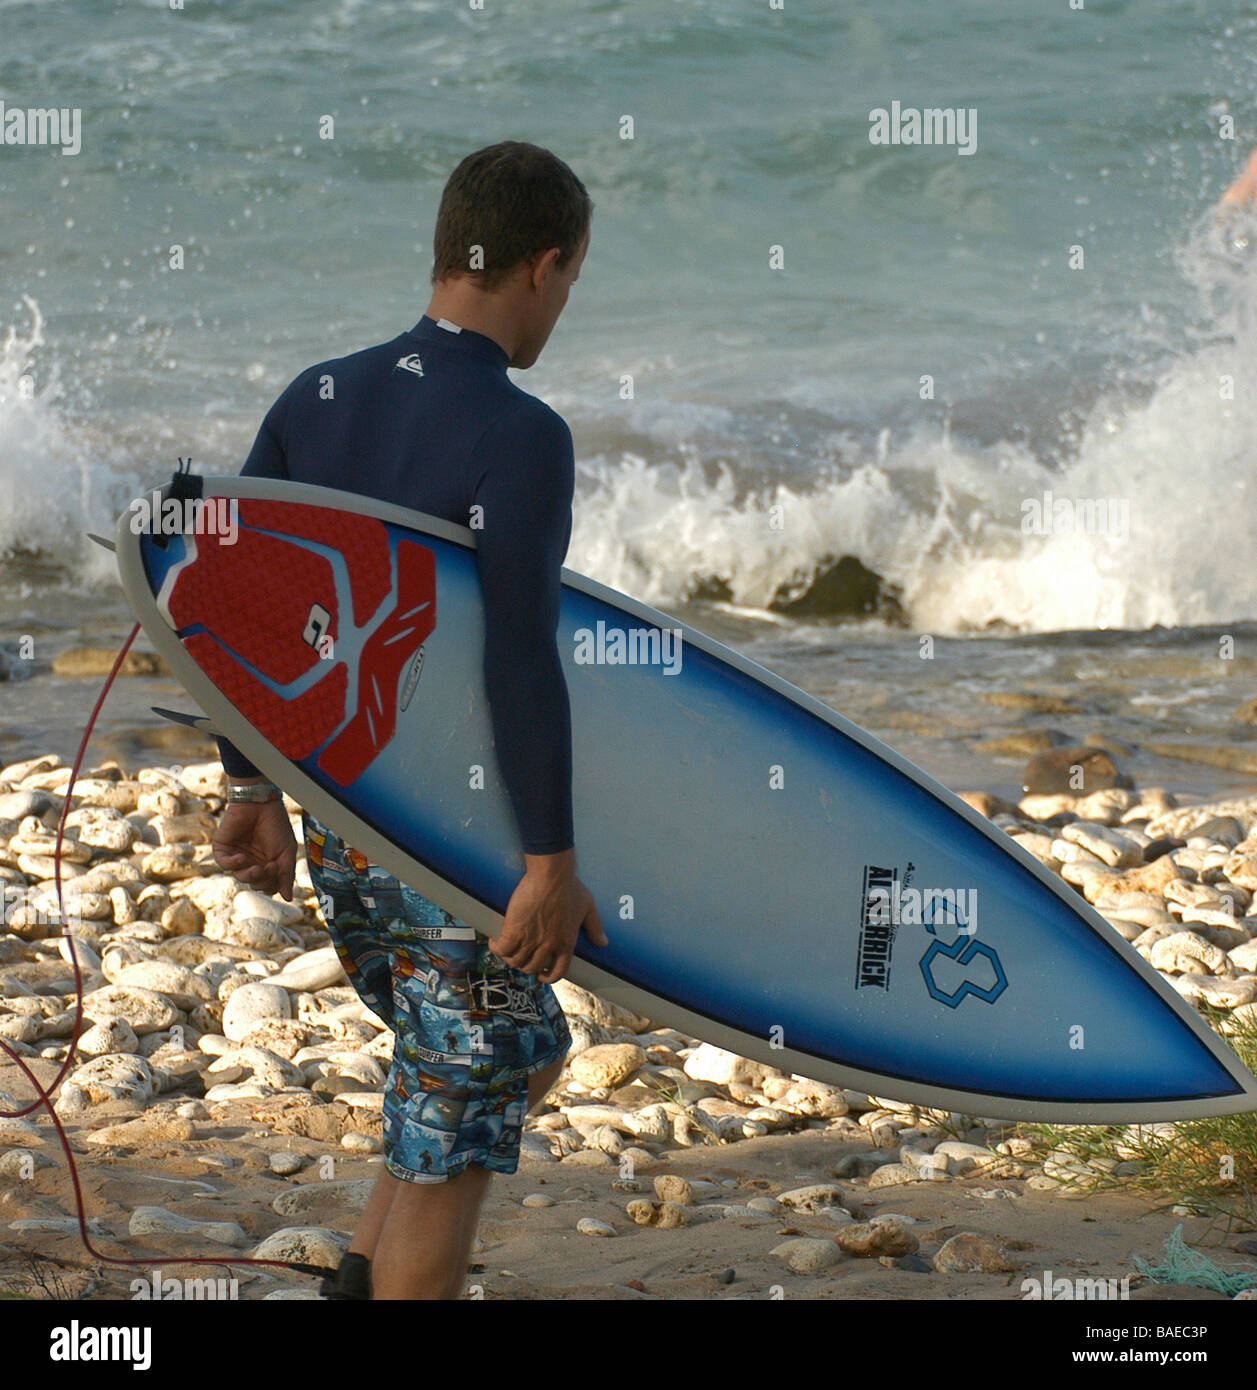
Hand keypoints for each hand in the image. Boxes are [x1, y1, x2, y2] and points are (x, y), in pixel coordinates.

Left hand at [212, 799, 296, 900]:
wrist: (260, 803)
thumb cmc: (276, 825)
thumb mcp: (286, 851)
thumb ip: (286, 874)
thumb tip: (289, 898)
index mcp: (267, 863)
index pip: (268, 885)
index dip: (273, 883)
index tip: (278, 870)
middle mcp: (252, 862)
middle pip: (254, 884)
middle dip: (262, 880)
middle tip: (269, 867)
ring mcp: (237, 856)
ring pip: (240, 877)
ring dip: (249, 875)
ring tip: (257, 867)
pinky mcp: (223, 849)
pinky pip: (225, 865)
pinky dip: (234, 864)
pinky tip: (243, 857)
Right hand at [488, 849, 606, 983]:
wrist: (551, 875)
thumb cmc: (570, 887)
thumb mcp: (588, 908)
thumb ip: (595, 927)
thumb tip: (603, 942)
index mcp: (566, 943)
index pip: (558, 971)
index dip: (549, 977)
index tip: (542, 976)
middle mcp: (548, 946)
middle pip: (532, 968)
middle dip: (525, 966)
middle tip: (520, 957)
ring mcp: (530, 940)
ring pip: (515, 961)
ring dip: (510, 958)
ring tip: (506, 949)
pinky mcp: (514, 930)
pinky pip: (502, 949)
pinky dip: (496, 948)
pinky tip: (495, 942)